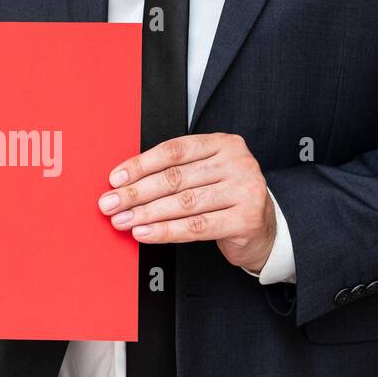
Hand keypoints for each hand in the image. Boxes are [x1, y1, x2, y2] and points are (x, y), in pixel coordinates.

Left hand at [98, 132, 275, 273]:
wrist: (266, 228)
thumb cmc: (227, 199)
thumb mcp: (206, 175)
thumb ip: (175, 173)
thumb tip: (124, 184)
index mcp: (223, 143)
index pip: (174, 151)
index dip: (140, 165)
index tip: (116, 179)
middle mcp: (237, 162)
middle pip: (175, 177)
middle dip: (136, 192)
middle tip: (111, 203)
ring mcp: (244, 189)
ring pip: (184, 203)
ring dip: (146, 213)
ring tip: (123, 220)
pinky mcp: (246, 219)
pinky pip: (196, 227)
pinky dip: (165, 231)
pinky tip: (145, 232)